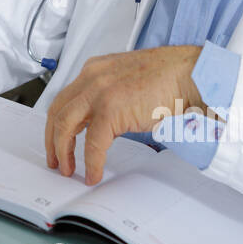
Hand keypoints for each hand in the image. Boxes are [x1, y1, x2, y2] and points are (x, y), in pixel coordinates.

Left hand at [44, 45, 212, 185]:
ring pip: (65, 126)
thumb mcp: (128, 81)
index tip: (57, 140)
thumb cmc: (169, 78)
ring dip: (63, 151)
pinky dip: (91, 163)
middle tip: (55, 159)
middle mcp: (91, 78)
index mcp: (94, 70)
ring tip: (68, 170)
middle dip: (52, 139)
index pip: (65, 98)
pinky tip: (94, 174)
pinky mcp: (111, 110)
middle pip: (57, 111)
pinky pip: (92, 144)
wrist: (189, 74)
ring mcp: (99, 92)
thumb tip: (104, 125)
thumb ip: (110, 96)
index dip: (57, 123)